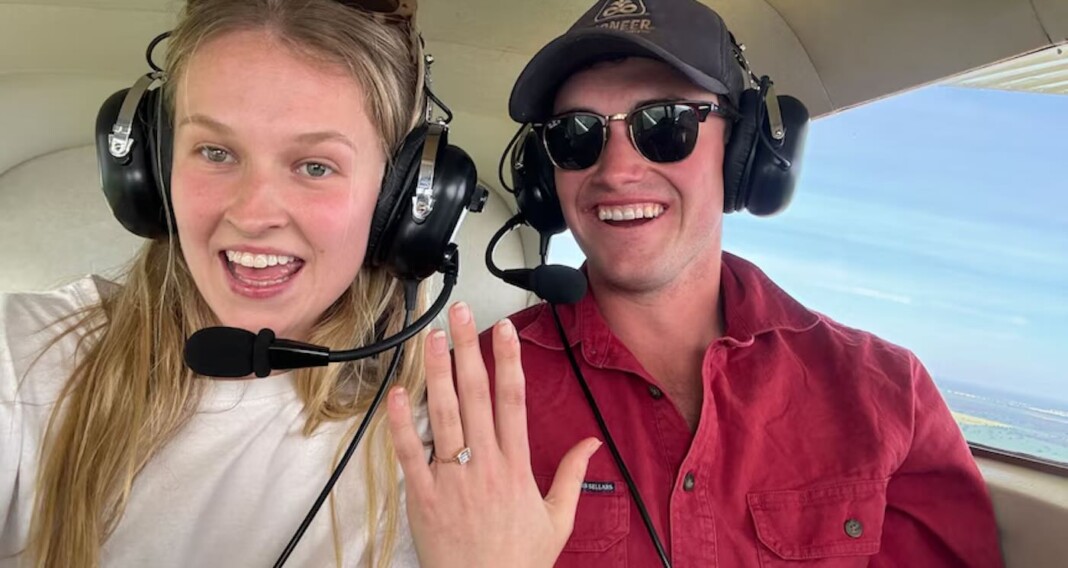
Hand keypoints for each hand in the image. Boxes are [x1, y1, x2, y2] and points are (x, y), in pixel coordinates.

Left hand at [386, 302, 600, 567]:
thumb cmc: (520, 562)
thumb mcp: (558, 519)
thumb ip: (573, 476)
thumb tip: (592, 443)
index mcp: (516, 467)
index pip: (513, 401)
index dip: (509, 361)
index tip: (504, 331)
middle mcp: (484, 465)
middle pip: (476, 395)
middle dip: (468, 350)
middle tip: (461, 314)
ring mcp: (452, 479)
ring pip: (443, 415)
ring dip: (436, 373)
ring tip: (431, 338)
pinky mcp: (424, 497)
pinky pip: (410, 454)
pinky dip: (401, 423)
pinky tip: (397, 393)